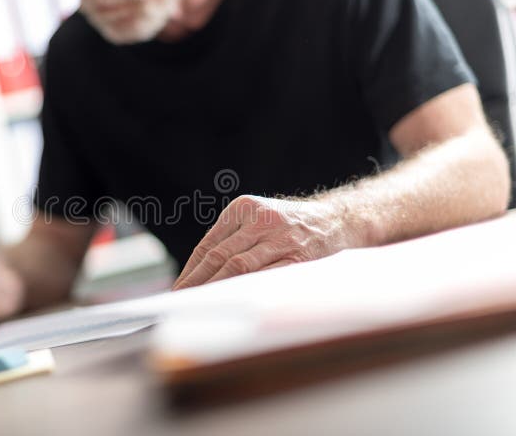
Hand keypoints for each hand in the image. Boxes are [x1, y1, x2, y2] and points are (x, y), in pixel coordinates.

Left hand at [173, 196, 359, 289]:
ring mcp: (281, 237)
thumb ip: (233, 240)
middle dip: (198, 283)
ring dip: (217, 290)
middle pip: (220, 257)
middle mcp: (261, 218)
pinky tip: (235, 304)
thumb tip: (198, 276)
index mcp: (244, 207)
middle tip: (182, 304)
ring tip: (202, 308)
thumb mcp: (258, 219)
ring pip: (240, 267)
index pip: (209, 245)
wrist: (337, 220)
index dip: (191, 271)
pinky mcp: (299, 256)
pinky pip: (267, 278)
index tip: (178, 290)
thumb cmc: (289, 227)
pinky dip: (247, 292)